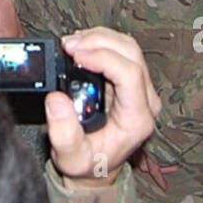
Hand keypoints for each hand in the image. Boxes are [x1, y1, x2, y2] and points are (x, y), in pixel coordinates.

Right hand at [46, 27, 161, 185]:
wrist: (98, 165)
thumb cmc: (89, 162)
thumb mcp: (71, 158)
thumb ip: (63, 133)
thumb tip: (56, 98)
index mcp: (137, 119)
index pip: (129, 74)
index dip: (103, 58)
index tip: (74, 55)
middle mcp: (145, 100)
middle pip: (131, 53)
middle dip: (98, 41)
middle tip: (68, 45)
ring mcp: (141, 87)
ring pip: (128, 46)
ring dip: (99, 38)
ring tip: (70, 44)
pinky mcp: (131, 79)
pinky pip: (121, 50)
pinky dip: (99, 41)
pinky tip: (80, 46)